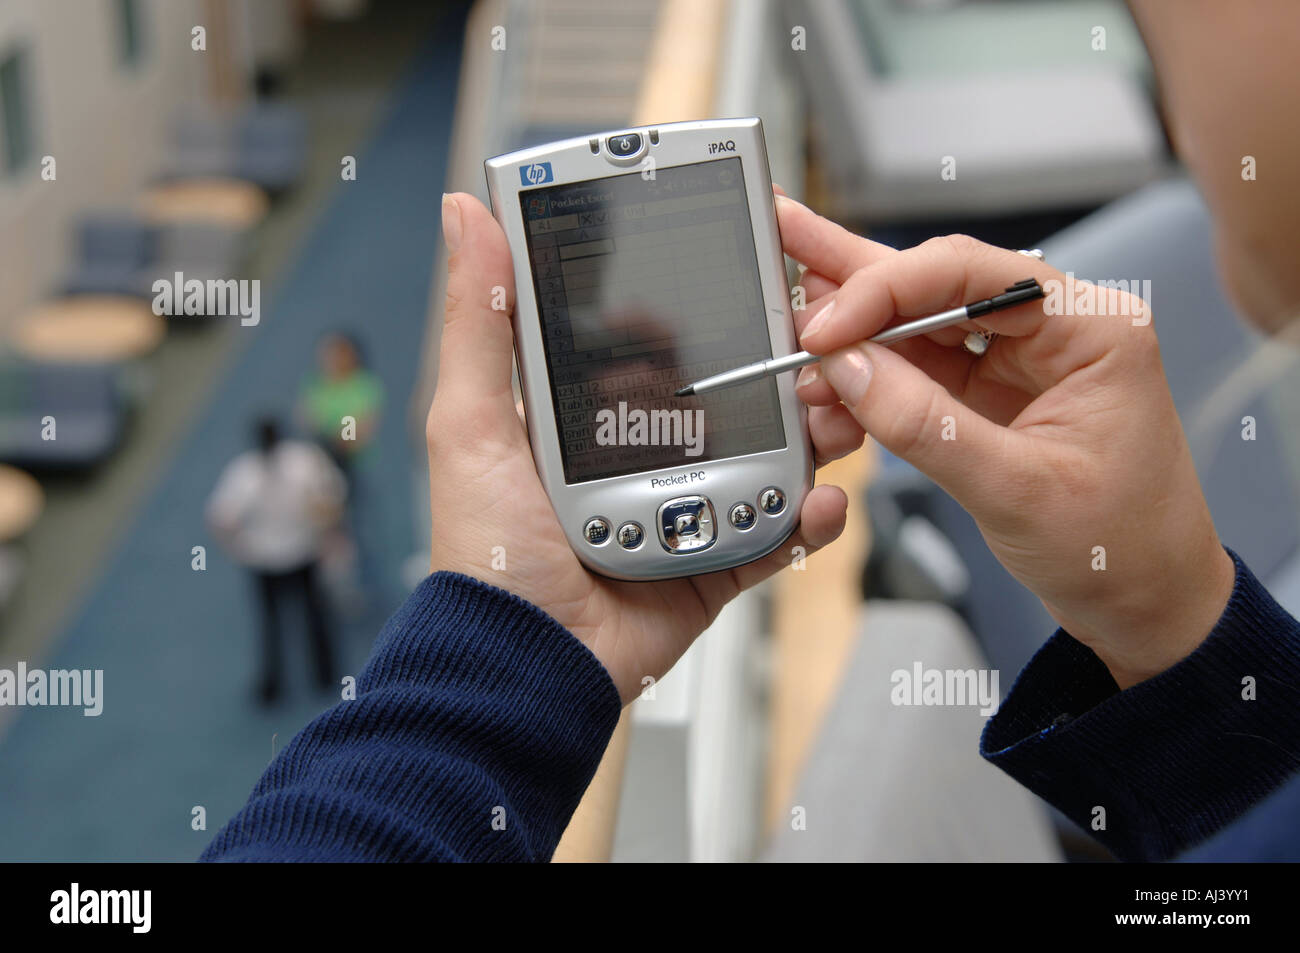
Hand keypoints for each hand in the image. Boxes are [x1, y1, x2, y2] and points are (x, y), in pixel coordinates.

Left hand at [426, 193, 855, 703]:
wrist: (527, 663)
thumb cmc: (488, 549)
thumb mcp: (470, 423)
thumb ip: (480, 322)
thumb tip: (466, 215)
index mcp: (586, 418)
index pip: (652, 348)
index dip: (696, 312)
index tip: (737, 277)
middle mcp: (639, 458)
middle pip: (724, 398)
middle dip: (773, 372)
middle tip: (809, 348)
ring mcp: (681, 510)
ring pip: (763, 458)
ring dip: (809, 435)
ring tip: (835, 417)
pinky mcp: (713, 564)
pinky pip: (775, 534)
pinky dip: (806, 520)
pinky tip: (820, 501)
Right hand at [777, 194, 1234, 688]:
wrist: (1145, 607)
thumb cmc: (1120, 549)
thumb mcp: (1017, 490)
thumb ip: (926, 425)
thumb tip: (846, 370)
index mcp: (1089, 328)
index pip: (970, 275)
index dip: (885, 291)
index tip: (824, 330)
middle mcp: (1050, 330)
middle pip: (934, 283)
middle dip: (853, 276)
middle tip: (782, 234)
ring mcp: (1014, 363)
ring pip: (914, 326)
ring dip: (850, 343)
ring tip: (788, 348)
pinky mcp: (986, 398)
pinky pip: (912, 374)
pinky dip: (865, 386)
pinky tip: (824, 393)